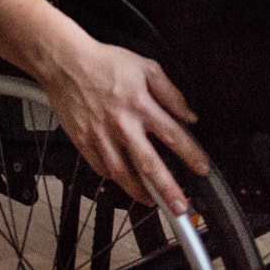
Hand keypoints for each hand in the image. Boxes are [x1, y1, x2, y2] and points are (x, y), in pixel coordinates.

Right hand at [38, 36, 209, 213]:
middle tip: (179, 206)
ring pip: (123, 174)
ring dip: (139, 192)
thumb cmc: (106, 63)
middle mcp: (122, 125)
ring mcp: (101, 137)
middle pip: (148, 164)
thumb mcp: (147, 67)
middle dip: (166, 188)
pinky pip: (101, 168)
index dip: (191, 154)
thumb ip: (171, 93)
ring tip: (153, 202)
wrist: (67, 65)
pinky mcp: (83, 143)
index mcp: (141, 105)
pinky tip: (124, 182)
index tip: (202, 168)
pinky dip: (115, 178)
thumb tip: (189, 115)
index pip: (173, 135)